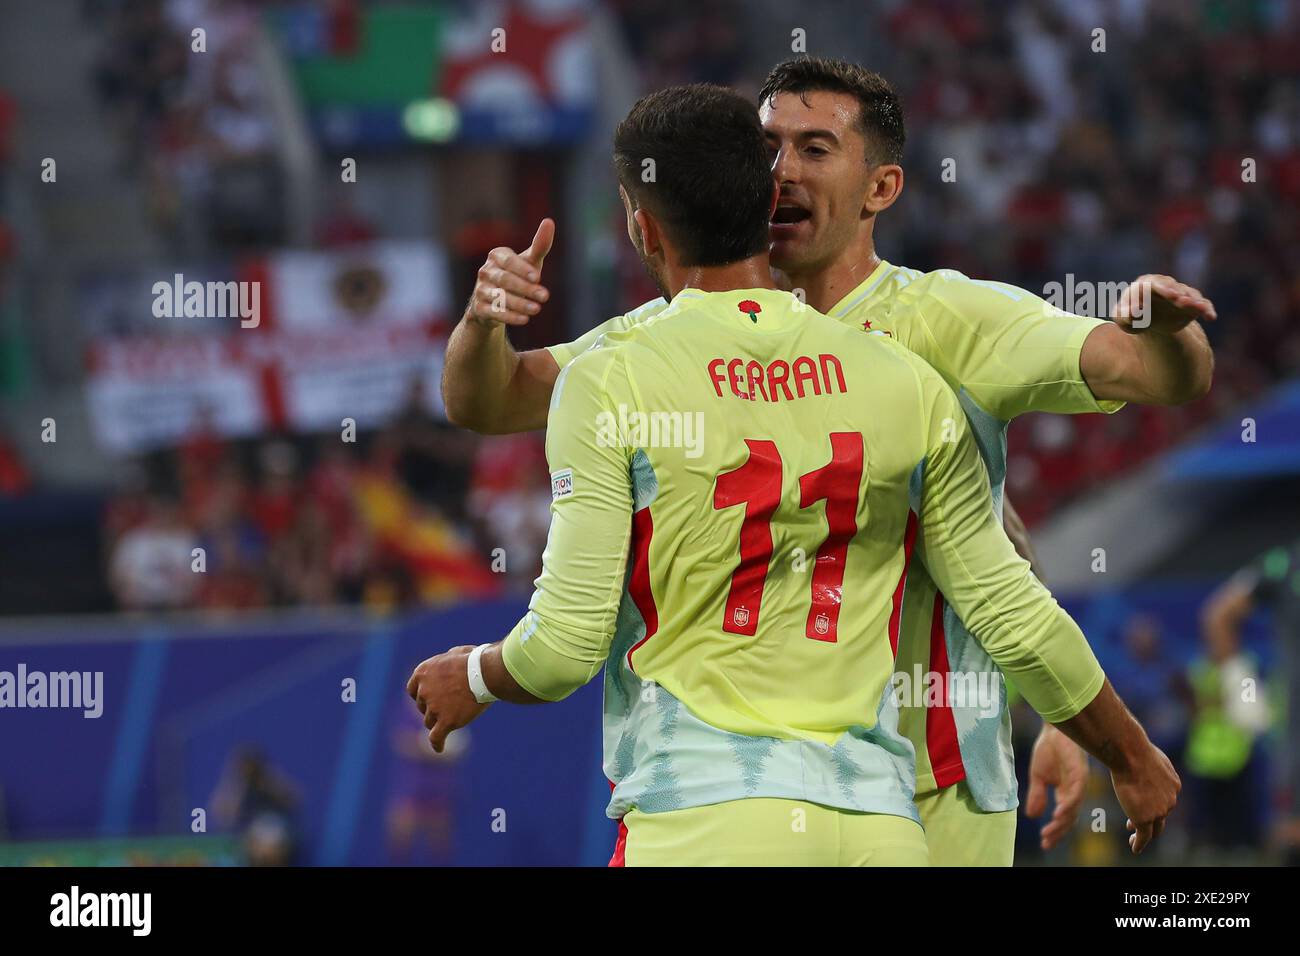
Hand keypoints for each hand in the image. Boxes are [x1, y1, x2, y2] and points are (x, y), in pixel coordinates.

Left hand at [406, 645, 490, 752]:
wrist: (486, 672)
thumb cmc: (475, 660)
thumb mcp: (455, 653)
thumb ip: (446, 662)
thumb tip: (449, 662)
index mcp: (423, 673)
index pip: (413, 690)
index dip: (421, 696)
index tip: (430, 699)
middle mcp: (424, 691)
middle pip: (422, 707)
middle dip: (433, 708)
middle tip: (450, 706)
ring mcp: (434, 708)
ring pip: (430, 722)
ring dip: (439, 721)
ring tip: (456, 718)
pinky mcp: (446, 722)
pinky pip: (436, 737)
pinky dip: (437, 744)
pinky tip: (439, 748)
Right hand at [465, 219, 554, 327]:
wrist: (494, 304)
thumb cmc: (517, 277)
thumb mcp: (529, 262)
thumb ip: (539, 245)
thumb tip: (549, 221)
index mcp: (496, 256)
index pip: (509, 261)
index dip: (522, 269)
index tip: (537, 277)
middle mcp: (485, 271)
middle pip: (505, 280)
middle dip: (525, 288)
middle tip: (544, 296)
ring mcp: (480, 290)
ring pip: (499, 297)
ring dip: (519, 304)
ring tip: (537, 309)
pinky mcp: (479, 308)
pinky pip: (493, 312)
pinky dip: (509, 316)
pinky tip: (524, 319)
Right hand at [1025, 722, 1088, 849]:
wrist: (1054, 728)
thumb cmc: (1049, 748)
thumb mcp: (1038, 776)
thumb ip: (1037, 795)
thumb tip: (1032, 816)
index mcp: (1066, 792)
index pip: (1063, 817)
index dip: (1055, 830)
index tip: (1044, 843)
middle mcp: (1075, 791)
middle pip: (1069, 817)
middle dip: (1058, 831)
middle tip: (1046, 841)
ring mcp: (1078, 783)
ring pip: (1073, 808)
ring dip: (1062, 821)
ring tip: (1051, 830)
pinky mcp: (1079, 772)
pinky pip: (1075, 793)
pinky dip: (1068, 804)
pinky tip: (1058, 812)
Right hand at [1109, 741, 1180, 853]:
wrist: (1130, 753)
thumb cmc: (1135, 749)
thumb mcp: (1150, 754)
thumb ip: (1151, 763)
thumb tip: (1142, 759)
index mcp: (1173, 785)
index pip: (1165, 800)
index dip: (1154, 805)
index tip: (1142, 807)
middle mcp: (1170, 800)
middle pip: (1161, 816)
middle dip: (1150, 820)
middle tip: (1134, 824)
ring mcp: (1159, 811)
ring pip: (1153, 828)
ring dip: (1144, 833)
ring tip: (1133, 837)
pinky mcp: (1145, 818)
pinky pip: (1144, 836)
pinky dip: (1140, 843)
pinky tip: (1134, 847)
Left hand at [1112, 274, 1216, 334]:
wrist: (1145, 323)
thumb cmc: (1130, 317)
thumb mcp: (1122, 319)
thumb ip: (1124, 315)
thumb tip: (1134, 310)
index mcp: (1146, 284)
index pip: (1156, 283)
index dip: (1164, 289)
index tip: (1171, 295)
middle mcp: (1166, 286)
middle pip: (1175, 287)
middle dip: (1179, 293)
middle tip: (1182, 301)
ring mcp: (1180, 294)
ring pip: (1190, 294)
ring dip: (1194, 301)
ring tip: (1198, 307)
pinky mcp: (1191, 304)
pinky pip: (1201, 304)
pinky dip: (1206, 309)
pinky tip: (1211, 317)